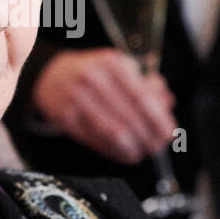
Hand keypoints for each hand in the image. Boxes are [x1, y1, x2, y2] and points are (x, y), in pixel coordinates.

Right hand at [31, 48, 176, 163]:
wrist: (50, 74)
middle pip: (129, 116)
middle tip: (158, 147)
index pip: (141, 95)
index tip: (169, 133)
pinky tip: (125, 155)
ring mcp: (76, 98)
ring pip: (112, 131)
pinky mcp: (65, 118)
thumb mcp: (119, 68)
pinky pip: (95, 140)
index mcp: (111, 63)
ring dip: (133, 147)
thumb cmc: (93, 72)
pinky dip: (114, 152)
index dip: (158, 118)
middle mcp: (92, 78)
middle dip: (148, 136)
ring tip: (142, 152)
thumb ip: (146, 84)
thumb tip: (167, 102)